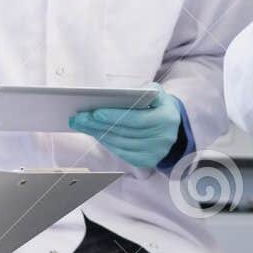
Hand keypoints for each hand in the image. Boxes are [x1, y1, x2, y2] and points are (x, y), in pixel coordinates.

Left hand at [69, 86, 183, 168]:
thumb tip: (115, 95)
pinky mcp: (147, 161)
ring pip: (121, 144)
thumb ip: (143, 90)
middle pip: (124, 132)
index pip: (136, 119)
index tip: (94, 112)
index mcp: (166, 118)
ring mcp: (155, 152)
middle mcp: (163, 138)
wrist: (174, 129)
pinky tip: (95, 134)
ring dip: (98, 134)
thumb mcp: (158, 94)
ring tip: (82, 124)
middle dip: (98, 125)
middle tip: (78, 118)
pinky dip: (107, 143)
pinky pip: (122, 153)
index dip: (114, 116)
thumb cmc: (159, 106)